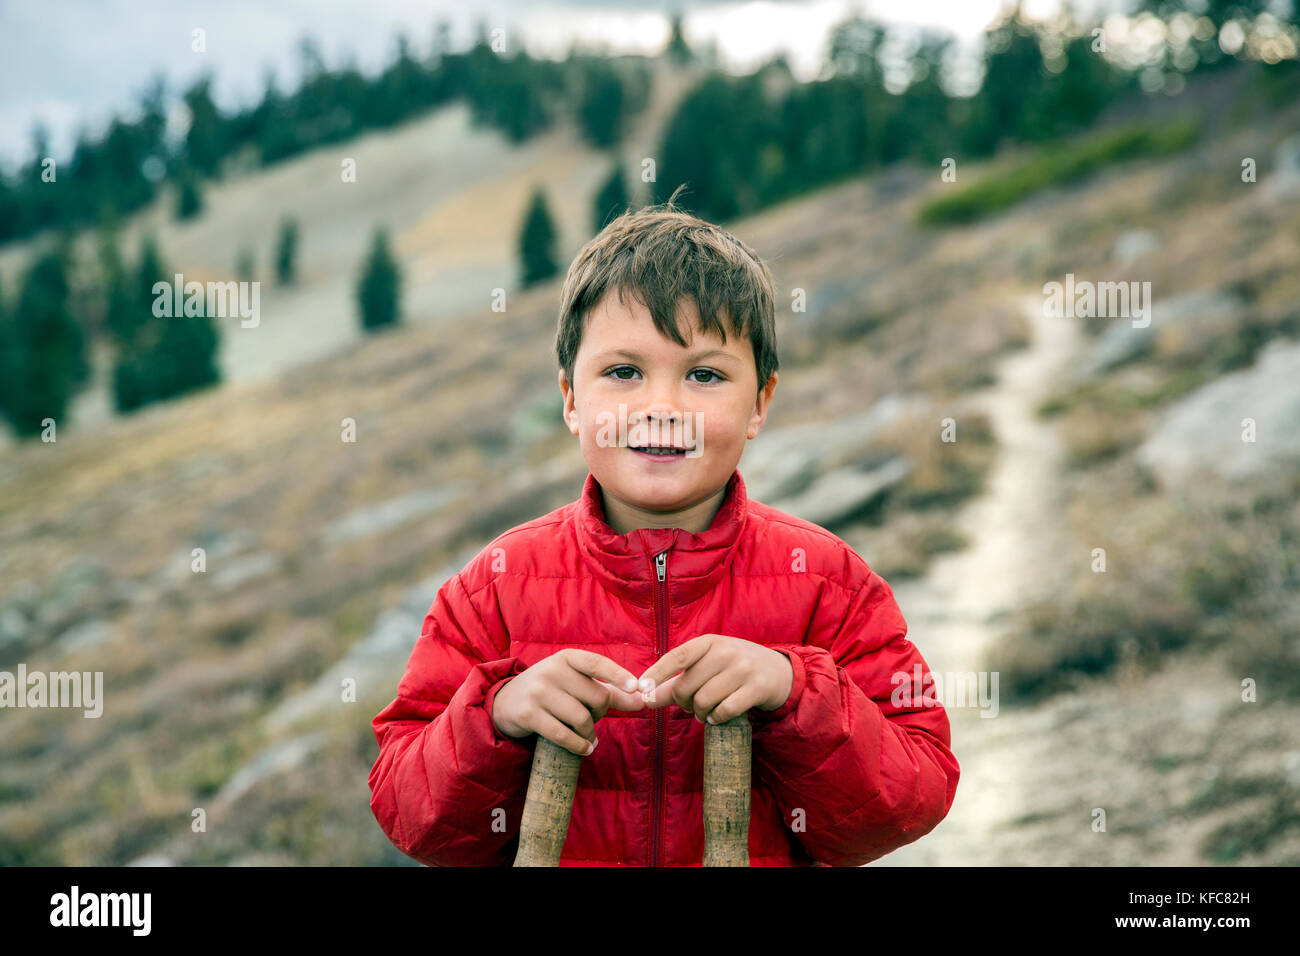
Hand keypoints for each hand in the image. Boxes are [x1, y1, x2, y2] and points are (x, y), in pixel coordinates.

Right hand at [492, 649, 644, 755]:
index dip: (618, 675)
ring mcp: (538, 692)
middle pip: (596, 697)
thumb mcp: (575, 683)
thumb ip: (609, 690)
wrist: (505, 702)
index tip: (636, 688)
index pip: (597, 663)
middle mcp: (552, 670)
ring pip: (581, 718)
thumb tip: (641, 699)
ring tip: (589, 738)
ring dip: (590, 734)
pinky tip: (585, 749)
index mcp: (566, 657)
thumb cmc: (550, 691)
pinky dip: (579, 745)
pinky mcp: (529, 714)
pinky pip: (563, 734)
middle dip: (601, 713)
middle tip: (594, 719)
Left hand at [635, 635, 793, 724]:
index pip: (676, 657)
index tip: (641, 688)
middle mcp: (725, 652)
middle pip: (686, 686)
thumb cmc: (734, 669)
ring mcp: (743, 668)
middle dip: (684, 703)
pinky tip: (718, 717)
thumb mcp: (707, 666)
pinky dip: (717, 719)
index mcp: (709, 642)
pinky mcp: (757, 687)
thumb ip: (676, 682)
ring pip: (704, 701)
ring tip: (706, 712)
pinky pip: (724, 711)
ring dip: (701, 714)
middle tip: (693, 706)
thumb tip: (645, 698)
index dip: (656, 673)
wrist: (779, 672)